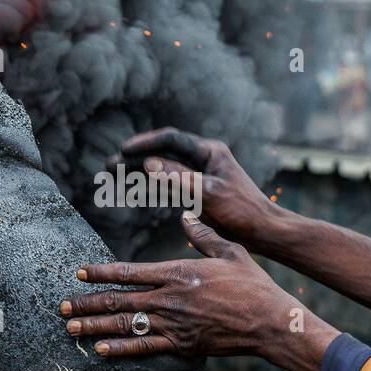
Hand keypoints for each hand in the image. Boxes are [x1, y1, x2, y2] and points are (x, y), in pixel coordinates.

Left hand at [60, 213, 338, 370]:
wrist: (268, 320)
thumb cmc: (252, 284)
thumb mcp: (229, 251)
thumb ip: (203, 234)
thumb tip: (187, 215)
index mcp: (177, 272)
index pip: (128, 271)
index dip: (100, 272)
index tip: (79, 272)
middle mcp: (169, 298)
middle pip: (118, 299)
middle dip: (87, 303)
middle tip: (62, 306)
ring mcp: (173, 324)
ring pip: (125, 324)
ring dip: (94, 326)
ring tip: (71, 329)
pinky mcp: (182, 345)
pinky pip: (144, 348)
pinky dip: (120, 349)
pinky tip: (100, 350)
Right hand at [112, 127, 278, 248]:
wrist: (261, 231)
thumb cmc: (242, 210)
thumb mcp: (209, 192)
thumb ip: (178, 177)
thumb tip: (148, 163)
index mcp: (209, 151)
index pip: (171, 140)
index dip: (145, 143)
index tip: (123, 151)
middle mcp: (201, 159)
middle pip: (161, 154)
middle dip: (134, 159)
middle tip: (109, 167)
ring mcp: (197, 176)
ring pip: (160, 170)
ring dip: (137, 174)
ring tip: (111, 178)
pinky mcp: (195, 193)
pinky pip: (166, 186)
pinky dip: (148, 189)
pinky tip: (130, 192)